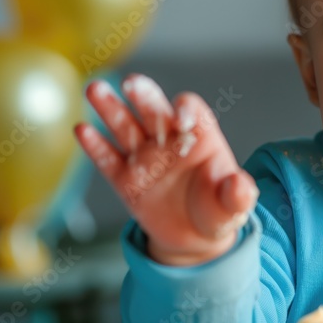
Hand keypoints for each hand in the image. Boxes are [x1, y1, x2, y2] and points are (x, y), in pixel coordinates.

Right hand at [74, 74, 258, 265]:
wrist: (195, 238)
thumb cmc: (218, 211)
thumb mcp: (234, 206)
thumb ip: (238, 195)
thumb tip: (240, 186)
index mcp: (200, 138)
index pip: (192, 111)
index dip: (186, 110)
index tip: (182, 120)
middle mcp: (169, 141)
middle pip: (154, 110)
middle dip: (144, 95)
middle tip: (132, 84)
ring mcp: (145, 158)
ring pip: (125, 126)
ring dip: (110, 107)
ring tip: (95, 89)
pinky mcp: (125, 180)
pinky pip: (108, 159)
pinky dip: (95, 145)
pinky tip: (82, 130)